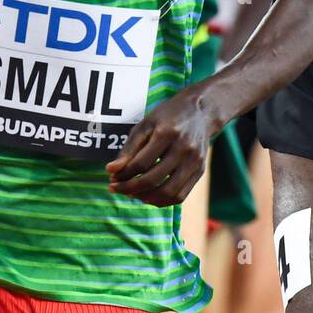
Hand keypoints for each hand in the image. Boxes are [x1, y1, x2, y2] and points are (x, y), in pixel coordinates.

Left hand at [106, 88, 220, 206]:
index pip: (141, 164)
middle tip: (117, 189)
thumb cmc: (168, 116)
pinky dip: (163, 201)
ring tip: (132, 194)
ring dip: (146, 198)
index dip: (123, 175)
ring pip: (168, 192)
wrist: (201, 111)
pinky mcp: (200, 171)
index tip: (112, 178)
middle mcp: (183, 149)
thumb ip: (129, 148)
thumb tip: (111, 170)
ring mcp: (194, 162)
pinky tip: (149, 196)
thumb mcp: (145, 124)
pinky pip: (180, 195)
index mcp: (166, 133)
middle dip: (130, 189)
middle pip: (153, 180)